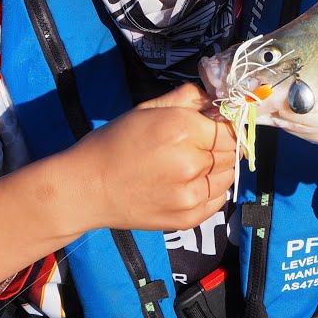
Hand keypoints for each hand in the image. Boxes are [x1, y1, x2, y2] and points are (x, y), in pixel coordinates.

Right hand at [64, 83, 237, 231]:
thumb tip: (216, 98)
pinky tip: (188, 183)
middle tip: (196, 145)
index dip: (223, 125)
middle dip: (219, 145)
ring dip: (217, 168)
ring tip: (190, 165)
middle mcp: (192, 163)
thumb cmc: (114, 143)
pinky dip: (210, 190)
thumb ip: (187, 98)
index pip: (230, 127)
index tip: (212, 126)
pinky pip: (218, 199)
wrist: (87, 188)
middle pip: (231, 151)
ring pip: (228, 175)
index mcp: (183, 129)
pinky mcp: (188, 219)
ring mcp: (191, 195)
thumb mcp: (147, 109)